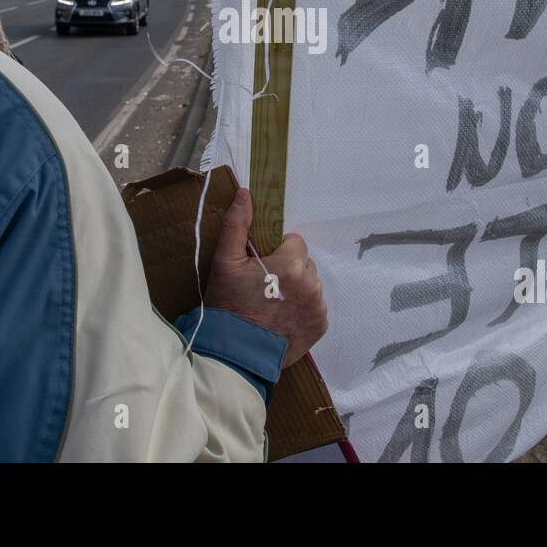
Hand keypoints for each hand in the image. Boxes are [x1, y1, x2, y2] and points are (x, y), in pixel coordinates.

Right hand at [205, 188, 327, 366]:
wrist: (235, 354)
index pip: (294, 242)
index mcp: (292, 263)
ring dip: (295, 289)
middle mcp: (311, 283)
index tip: (260, 268)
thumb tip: (246, 193)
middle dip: (287, 270)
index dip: (275, 252)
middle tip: (263, 287)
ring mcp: (318, 307)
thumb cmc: (228, 305)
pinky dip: (301, 309)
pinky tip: (281, 318)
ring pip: (309, 284)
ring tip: (271, 304)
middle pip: (303, 263)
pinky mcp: (320, 325)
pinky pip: (314, 306)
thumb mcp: (225, 262)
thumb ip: (238, 224)